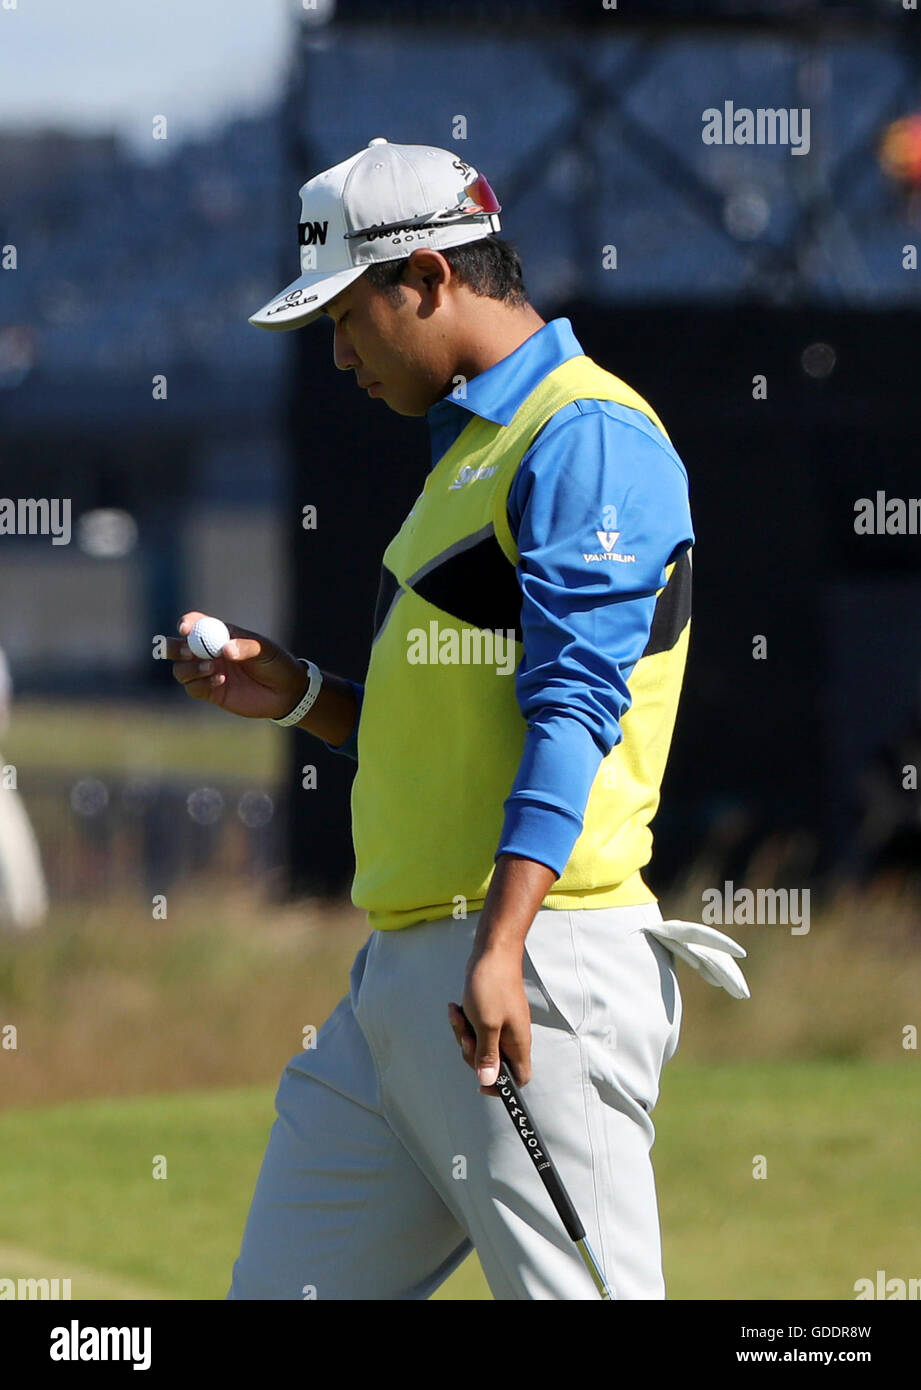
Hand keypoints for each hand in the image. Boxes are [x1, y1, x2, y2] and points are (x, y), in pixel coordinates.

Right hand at [163, 611, 307, 720]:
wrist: (286, 693)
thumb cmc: (277, 663)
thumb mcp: (266, 650)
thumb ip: (246, 647)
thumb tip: (225, 650)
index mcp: (221, 634)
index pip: (195, 624)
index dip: (187, 624)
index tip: (185, 629)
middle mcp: (209, 653)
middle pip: (177, 647)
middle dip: (174, 647)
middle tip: (186, 652)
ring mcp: (208, 672)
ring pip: (181, 670)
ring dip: (190, 669)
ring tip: (212, 668)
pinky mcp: (211, 692)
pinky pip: (193, 688)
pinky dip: (200, 684)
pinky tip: (220, 680)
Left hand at [448, 945, 530, 1096]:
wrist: (492, 952)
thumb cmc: (492, 986)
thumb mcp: (486, 1025)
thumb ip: (487, 1055)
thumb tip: (488, 1082)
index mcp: (517, 1043)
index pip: (519, 1079)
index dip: (502, 1087)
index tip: (481, 1083)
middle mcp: (512, 1037)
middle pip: (492, 1063)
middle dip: (472, 1053)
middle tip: (466, 1035)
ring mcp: (502, 1024)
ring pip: (480, 1044)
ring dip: (464, 1033)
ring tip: (458, 1013)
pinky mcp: (491, 1013)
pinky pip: (475, 1028)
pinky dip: (464, 1021)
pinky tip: (456, 1008)